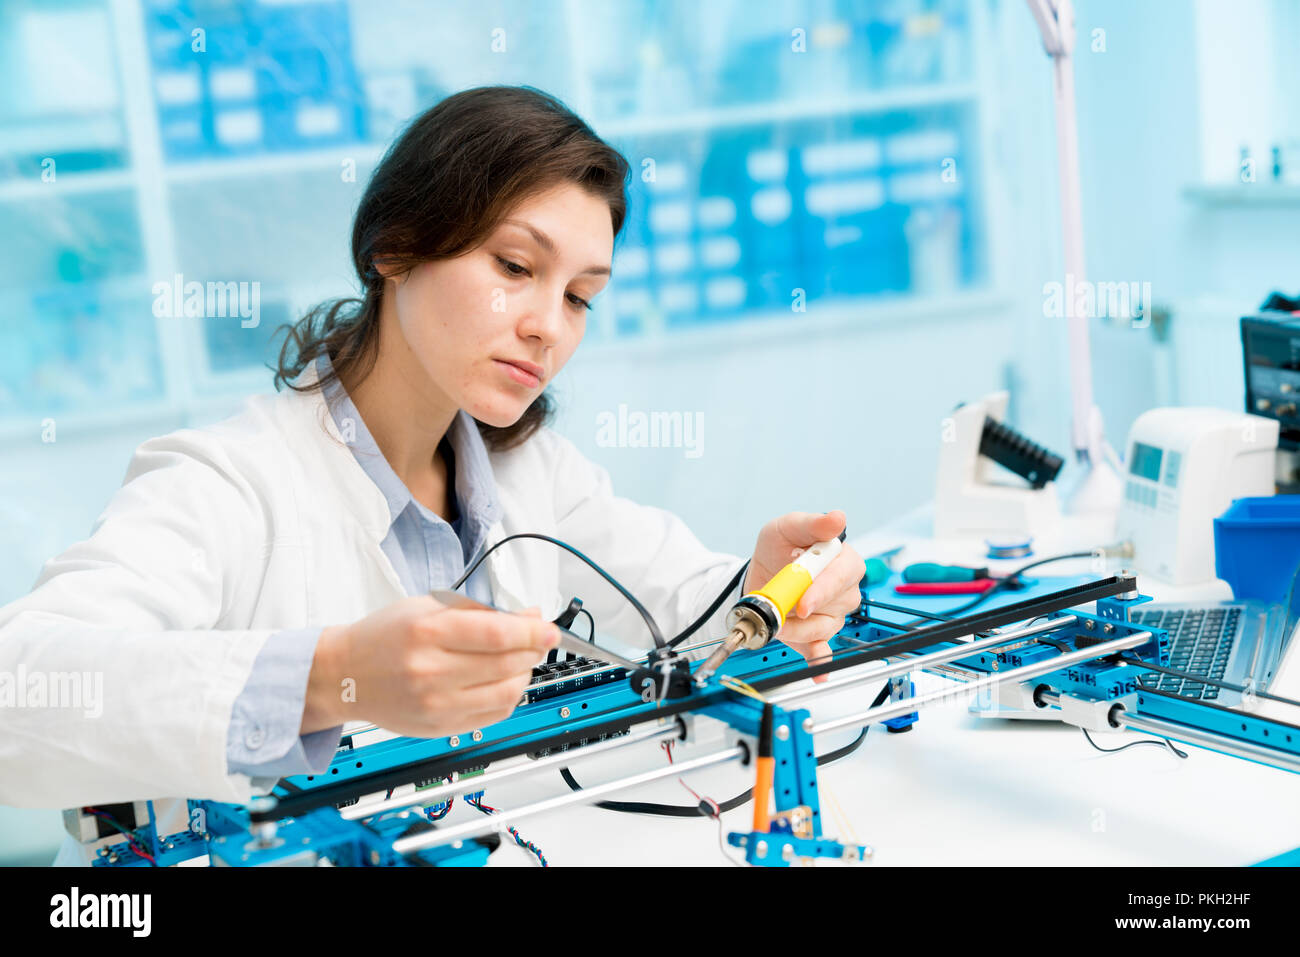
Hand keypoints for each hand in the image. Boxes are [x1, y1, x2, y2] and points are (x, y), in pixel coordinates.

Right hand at [302, 595, 559, 736]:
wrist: (344, 675)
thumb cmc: (384, 636)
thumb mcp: (427, 606)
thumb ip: (480, 610)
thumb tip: (528, 616)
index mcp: (426, 631)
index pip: (497, 634)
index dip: (533, 632)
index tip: (550, 628)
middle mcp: (430, 670)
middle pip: (506, 664)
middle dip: (533, 650)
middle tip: (539, 640)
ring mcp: (435, 704)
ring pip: (505, 693)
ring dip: (525, 675)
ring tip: (522, 660)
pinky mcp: (439, 727)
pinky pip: (492, 715)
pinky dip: (509, 697)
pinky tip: (504, 681)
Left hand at [743, 510, 863, 681]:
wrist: (759, 576)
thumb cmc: (777, 549)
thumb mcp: (786, 528)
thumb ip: (811, 524)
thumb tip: (837, 517)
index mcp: (842, 560)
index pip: (844, 574)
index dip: (824, 588)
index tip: (803, 599)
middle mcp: (843, 589)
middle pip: (838, 603)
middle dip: (808, 609)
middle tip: (785, 609)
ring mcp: (832, 614)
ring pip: (824, 627)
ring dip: (798, 629)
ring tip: (777, 621)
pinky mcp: (817, 635)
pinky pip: (823, 651)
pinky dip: (820, 661)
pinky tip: (820, 671)